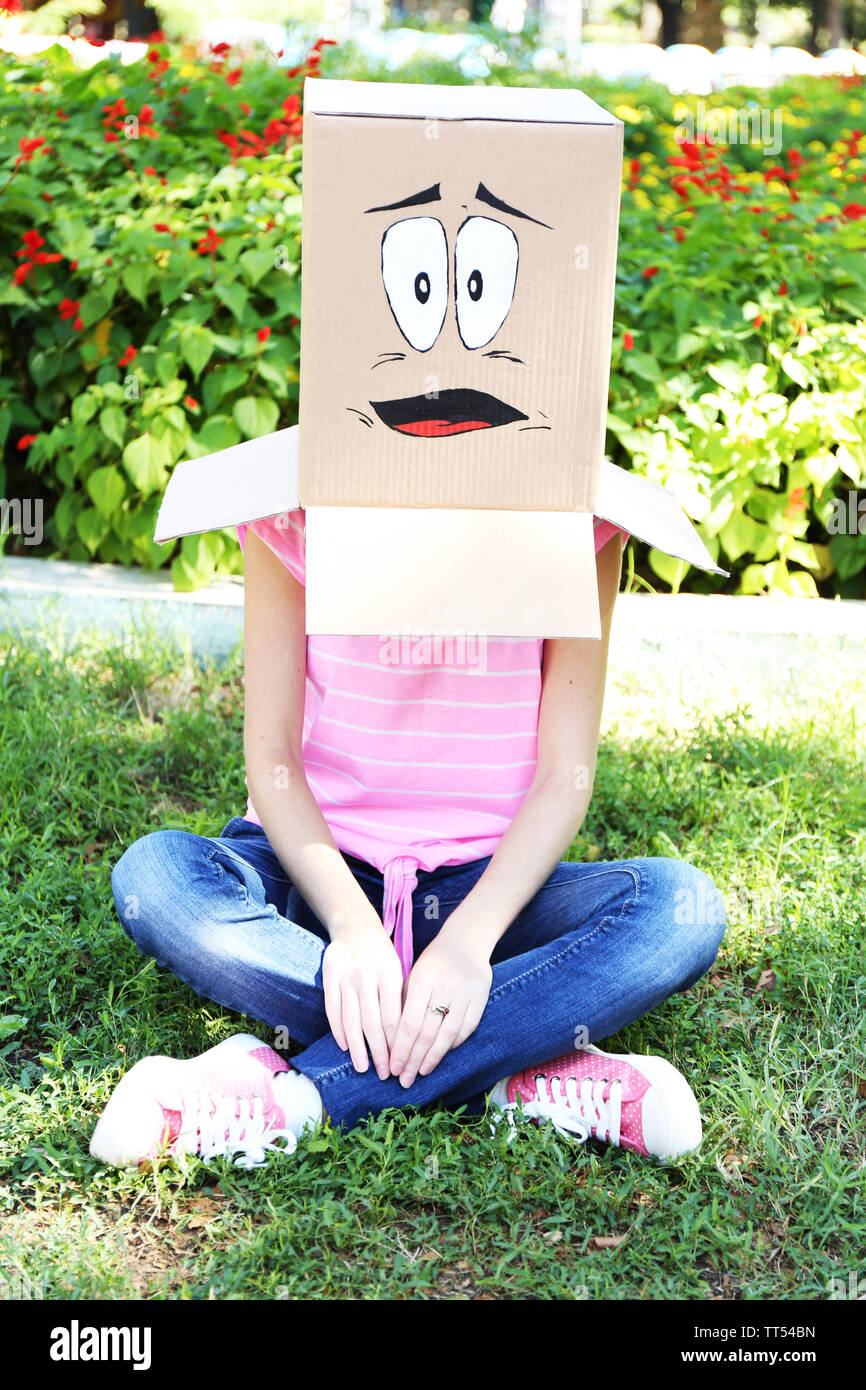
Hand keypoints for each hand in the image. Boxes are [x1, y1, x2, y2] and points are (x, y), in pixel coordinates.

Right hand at [322, 924, 403, 1080]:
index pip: (393, 1017)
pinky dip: (338, 1030)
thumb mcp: (399, 969)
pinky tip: (344, 1046)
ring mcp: (346, 979)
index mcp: (390, 975)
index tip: (399, 1062)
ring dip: (357, 1047)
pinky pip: (333, 1010)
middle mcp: (367, 978)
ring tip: (363, 1067)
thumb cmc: (383, 954)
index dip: (396, 1043)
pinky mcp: (330, 979)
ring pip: (351, 1020)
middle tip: (383, 1073)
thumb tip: (405, 1037)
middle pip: (372, 1023)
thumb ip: (401, 999)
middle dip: (379, 1052)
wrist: (355, 927)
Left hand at [389, 933, 492, 1087]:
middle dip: (413, 1060)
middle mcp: (444, 986)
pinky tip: (440, 1055)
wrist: (466, 940)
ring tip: (420, 1073)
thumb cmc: (432, 962)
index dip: (400, 1049)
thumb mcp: (412, 976)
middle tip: (403, 1080)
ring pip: (448, 1034)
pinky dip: (452, 1044)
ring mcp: (465, 992)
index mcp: (422, 979)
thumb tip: (391, 1043)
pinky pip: (467, 1028)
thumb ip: (404, 1005)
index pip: (409, 1023)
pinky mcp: (481, 996)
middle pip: (427, 1032)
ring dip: (433, 1058)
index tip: (392, 1068)